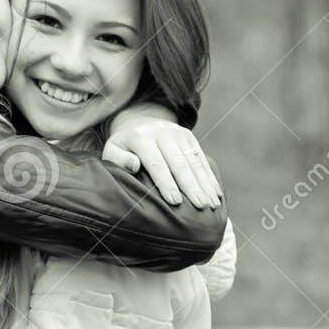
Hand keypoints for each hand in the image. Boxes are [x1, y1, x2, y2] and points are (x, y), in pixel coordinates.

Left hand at [104, 111, 221, 207]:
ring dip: (205, 184)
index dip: (166, 183)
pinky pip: (201, 158)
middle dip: (191, 186)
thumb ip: (118, 159)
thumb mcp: (112, 150)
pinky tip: (216, 194)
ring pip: (194, 161)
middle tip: (200, 206)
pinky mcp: (189, 137)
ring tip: (212, 204)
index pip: (156, 164)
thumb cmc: (123, 147)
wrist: (138, 122)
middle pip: (179, 163)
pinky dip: (210, 177)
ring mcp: (178, 133)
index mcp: (141, 137)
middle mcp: (162, 133)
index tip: (175, 202)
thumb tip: (134, 166)